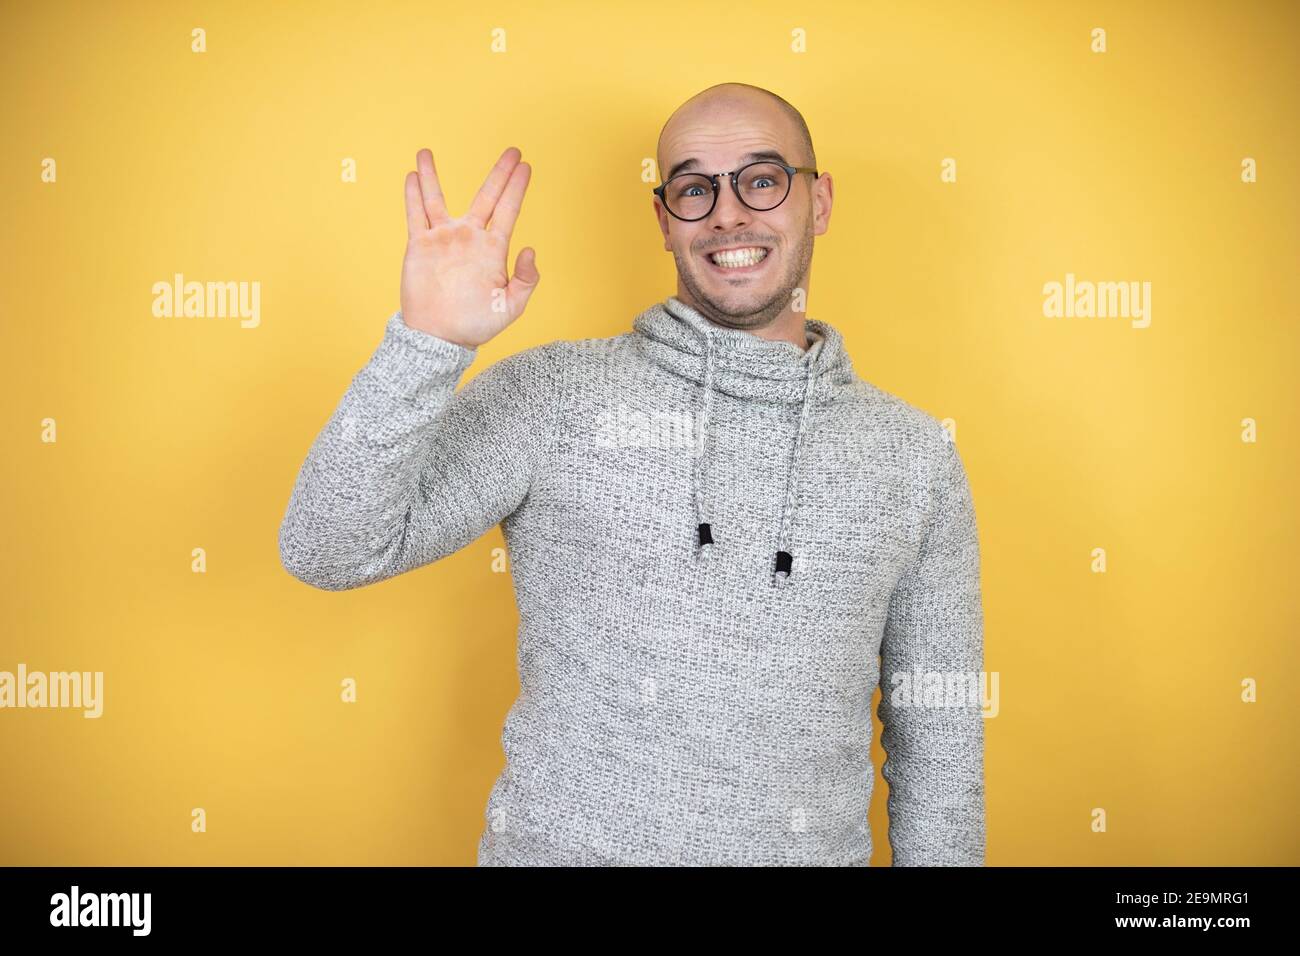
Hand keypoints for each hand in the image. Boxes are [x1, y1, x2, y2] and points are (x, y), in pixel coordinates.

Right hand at [399, 146, 539, 347]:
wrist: (440, 337)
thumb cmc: (476, 325)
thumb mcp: (510, 307)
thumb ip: (526, 280)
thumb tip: (531, 249)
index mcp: (493, 249)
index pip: (508, 210)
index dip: (517, 188)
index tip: (526, 166)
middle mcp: (469, 238)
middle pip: (486, 196)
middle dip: (499, 173)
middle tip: (512, 150)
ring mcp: (444, 239)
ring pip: (438, 198)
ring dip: (433, 175)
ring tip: (426, 151)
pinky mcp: (421, 246)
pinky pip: (415, 215)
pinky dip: (413, 195)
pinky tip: (412, 175)